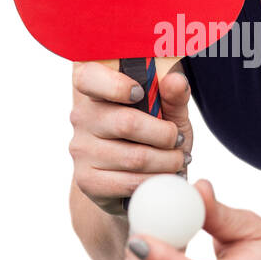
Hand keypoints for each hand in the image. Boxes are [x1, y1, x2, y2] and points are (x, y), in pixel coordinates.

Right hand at [69, 62, 192, 215]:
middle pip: (127, 123)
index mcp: (96, 91)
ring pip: (134, 157)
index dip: (115, 85)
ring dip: (167, 162)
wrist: (133, 180)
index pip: (88, 78)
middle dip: (165, 135)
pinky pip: (129, 182)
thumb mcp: (168, 114)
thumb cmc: (151, 138)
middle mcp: (82, 117)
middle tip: (179, 141)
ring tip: (177, 160)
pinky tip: (164, 176)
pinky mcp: (87, 180)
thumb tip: (175, 80)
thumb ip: (173, 97)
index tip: (140, 93)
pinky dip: (155, 181)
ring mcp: (81, 150)